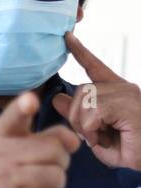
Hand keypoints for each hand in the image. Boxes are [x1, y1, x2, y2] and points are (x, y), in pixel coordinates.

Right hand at [0, 90, 78, 187]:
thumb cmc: (11, 172)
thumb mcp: (22, 147)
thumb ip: (50, 136)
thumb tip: (74, 140)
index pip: (14, 116)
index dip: (23, 107)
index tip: (31, 102)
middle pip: (54, 151)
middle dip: (60, 164)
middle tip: (45, 170)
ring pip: (54, 177)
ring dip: (55, 186)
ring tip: (38, 187)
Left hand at [51, 34, 140, 170]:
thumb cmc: (126, 150)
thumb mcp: (95, 132)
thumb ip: (77, 114)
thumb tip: (58, 97)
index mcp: (117, 92)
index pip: (95, 66)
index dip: (80, 52)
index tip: (67, 37)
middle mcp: (124, 88)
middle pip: (81, 90)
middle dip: (76, 116)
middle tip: (90, 135)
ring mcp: (128, 94)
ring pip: (85, 99)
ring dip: (84, 124)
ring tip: (99, 138)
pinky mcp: (129, 104)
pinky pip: (94, 111)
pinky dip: (91, 129)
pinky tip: (102, 139)